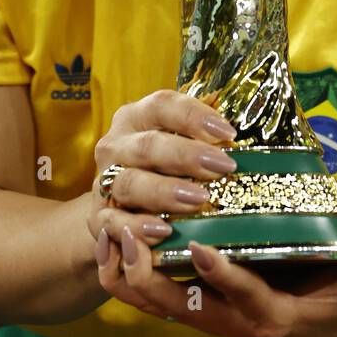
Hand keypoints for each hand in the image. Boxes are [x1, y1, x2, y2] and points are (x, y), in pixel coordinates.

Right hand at [87, 89, 237, 253]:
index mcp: (136, 117)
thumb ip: (202, 139)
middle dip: (186, 155)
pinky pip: (114, 222)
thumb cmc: (160, 167)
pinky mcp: (98, 216)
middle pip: (148, 145)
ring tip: (198, 199)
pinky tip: (163, 231)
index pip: (162, 105)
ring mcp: (103, 180)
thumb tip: (238, 141)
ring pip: (130, 183)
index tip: (228, 132)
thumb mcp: (176, 144)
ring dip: (164, 191)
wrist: (119, 204)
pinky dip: (137, 227)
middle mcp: (115, 145)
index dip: (194, 115)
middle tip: (222, 166)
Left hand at [95, 203, 336, 336]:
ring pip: (157, 302)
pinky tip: (111, 234)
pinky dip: (126, 270)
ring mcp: (210, 313)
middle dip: (152, 273)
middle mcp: (233, 319)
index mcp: (275, 312)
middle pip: (182, 307)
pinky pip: (150, 294)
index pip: (247, 297)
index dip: (224, 276)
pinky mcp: (197, 302)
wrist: (329, 327)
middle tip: (132, 233)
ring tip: (112, 229)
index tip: (202, 247)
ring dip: (130, 271)